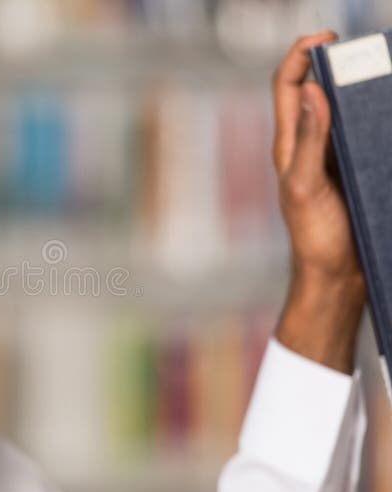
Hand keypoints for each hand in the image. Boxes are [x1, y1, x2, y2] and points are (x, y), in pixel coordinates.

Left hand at [273, 31, 365, 373]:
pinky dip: (376, 114)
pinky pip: (364, 133)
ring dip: (358, 86)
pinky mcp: (356, 171)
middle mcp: (309, 145)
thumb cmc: (315, 237)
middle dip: (334, 62)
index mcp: (290, 146)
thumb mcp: (306, 187)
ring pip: (344, 110)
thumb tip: (311, 92)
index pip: (288, 87)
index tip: (327, 36)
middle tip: (363, 47)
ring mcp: (334, 157)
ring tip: (383, 71)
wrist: (338, 276)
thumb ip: (309, 142)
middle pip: (317, 90)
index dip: (300, 56)